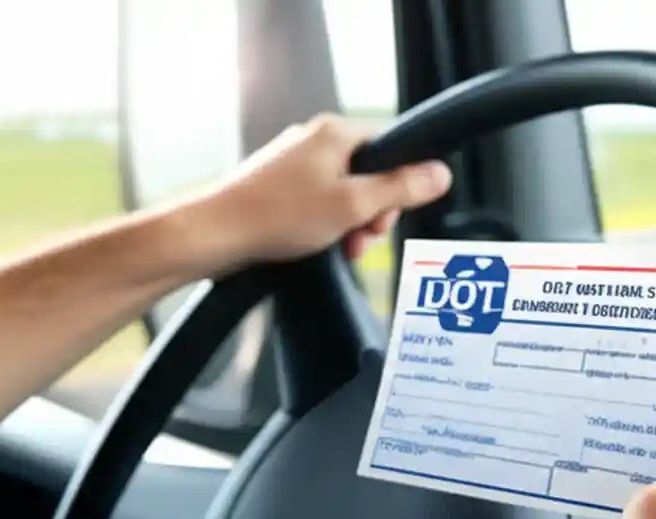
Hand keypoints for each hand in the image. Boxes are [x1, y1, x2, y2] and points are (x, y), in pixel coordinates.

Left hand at [182, 114, 451, 273]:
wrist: (215, 235)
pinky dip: (326, 225)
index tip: (390, 214)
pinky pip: (319, 201)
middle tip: (362, 239)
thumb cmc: (278, 216)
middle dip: (373, 212)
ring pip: (345, 192)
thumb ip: (401, 189)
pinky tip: (319, 245)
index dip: (401, 184)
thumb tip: (440, 173)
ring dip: (351, 224)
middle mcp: (314, 140)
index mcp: (335, 133)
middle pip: (370, 173)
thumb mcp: (354, 206)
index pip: (391, 146)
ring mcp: (293, 163)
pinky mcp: (278, 187)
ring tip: (342, 248)